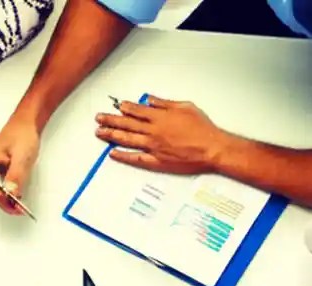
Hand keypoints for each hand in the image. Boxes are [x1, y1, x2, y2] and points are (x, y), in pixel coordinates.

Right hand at [0, 118, 40, 215]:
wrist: (28, 122)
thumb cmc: (22, 134)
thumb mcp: (20, 156)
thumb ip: (15, 175)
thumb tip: (11, 192)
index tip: (11, 205)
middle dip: (4, 202)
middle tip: (17, 211)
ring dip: (7, 199)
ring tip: (19, 208)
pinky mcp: (3, 169)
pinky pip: (4, 184)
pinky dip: (11, 192)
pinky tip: (19, 197)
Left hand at [97, 96, 231, 174]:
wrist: (211, 148)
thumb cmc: (202, 128)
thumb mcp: (185, 107)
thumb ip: (165, 103)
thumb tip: (151, 99)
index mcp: (160, 117)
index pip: (137, 111)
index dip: (124, 108)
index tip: (116, 106)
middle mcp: (153, 131)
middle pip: (127, 124)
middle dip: (111, 120)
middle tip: (99, 118)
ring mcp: (153, 147)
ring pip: (127, 139)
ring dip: (112, 135)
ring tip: (100, 133)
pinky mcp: (156, 160)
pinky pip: (135, 158)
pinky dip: (123, 155)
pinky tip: (113, 153)